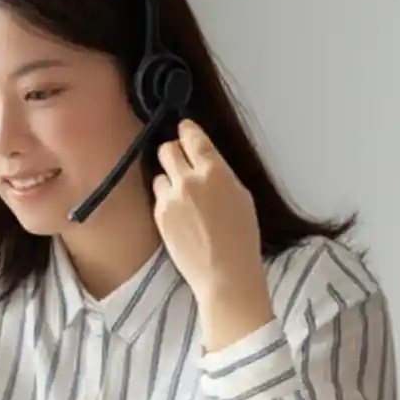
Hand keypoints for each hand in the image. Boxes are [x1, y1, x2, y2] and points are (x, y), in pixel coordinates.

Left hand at [154, 119, 273, 350]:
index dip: (187, 131)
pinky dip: (166, 199)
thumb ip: (219, 174)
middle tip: (179, 160)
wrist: (224, 272)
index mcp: (215, 171)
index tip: (184, 128)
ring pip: (160, 174)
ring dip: (169, 179)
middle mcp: (188, 180)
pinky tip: (180, 215)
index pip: (193, 138)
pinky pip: (158, 196)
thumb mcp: (241, 195)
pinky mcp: (159, 214)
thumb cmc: (241, 237)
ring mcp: (170, 197)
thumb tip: (204, 162)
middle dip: (173, 152)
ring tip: (184, 198)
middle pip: (167, 149)